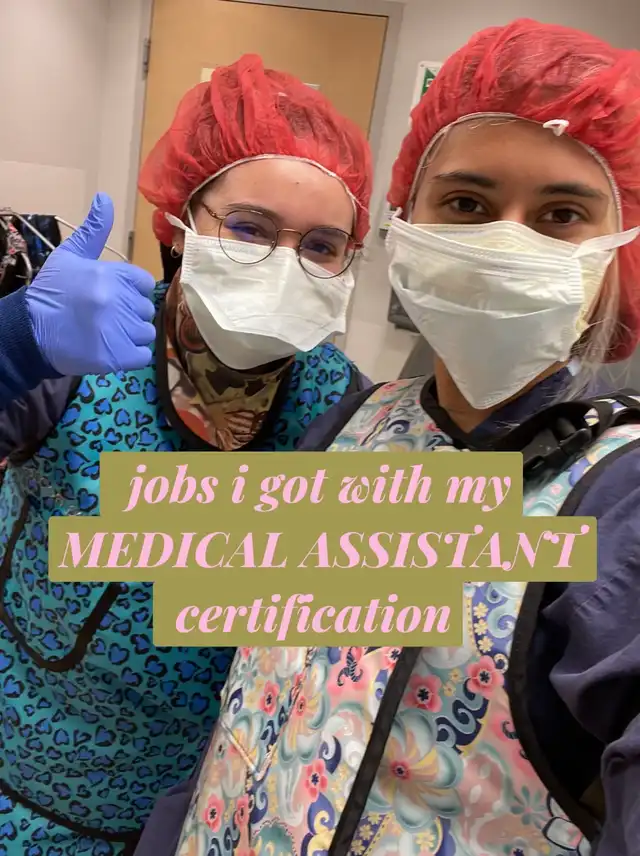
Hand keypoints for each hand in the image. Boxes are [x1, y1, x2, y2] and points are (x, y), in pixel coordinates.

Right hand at [25, 193, 155, 375]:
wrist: (30, 331)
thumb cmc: (52, 292)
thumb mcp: (70, 256)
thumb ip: (94, 230)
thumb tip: (105, 198)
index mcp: (111, 275)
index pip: (144, 283)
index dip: (131, 291)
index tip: (113, 297)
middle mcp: (117, 301)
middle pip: (145, 308)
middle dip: (129, 313)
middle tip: (104, 317)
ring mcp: (118, 329)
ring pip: (146, 332)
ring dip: (132, 335)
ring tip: (107, 333)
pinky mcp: (117, 356)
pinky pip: (143, 355)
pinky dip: (132, 354)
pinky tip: (113, 348)